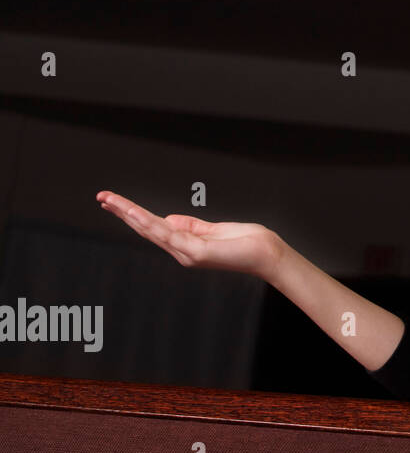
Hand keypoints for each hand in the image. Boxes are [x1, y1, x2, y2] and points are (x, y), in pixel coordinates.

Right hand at [96, 190, 283, 279]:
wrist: (266, 254)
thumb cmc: (245, 243)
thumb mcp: (213, 230)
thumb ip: (190, 225)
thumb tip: (167, 219)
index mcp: (184, 245)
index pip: (152, 227)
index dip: (132, 215)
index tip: (113, 202)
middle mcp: (181, 252)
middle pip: (146, 229)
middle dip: (123, 213)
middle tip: (101, 197)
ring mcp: (186, 253)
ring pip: (152, 230)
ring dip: (130, 214)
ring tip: (111, 201)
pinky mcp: (196, 252)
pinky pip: (168, 234)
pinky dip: (150, 223)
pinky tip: (136, 214)